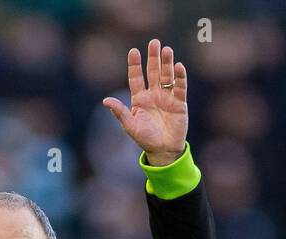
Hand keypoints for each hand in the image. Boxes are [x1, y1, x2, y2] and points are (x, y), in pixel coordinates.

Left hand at [102, 38, 187, 165]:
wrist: (163, 150)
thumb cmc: (145, 139)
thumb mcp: (130, 126)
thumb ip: (119, 112)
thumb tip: (105, 100)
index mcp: (140, 99)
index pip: (136, 78)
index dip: (135, 65)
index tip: (133, 51)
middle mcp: (153, 95)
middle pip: (153, 72)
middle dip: (153, 57)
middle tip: (154, 42)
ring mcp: (167, 97)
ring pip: (167, 76)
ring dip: (167, 63)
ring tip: (167, 49)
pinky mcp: (180, 102)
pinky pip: (180, 87)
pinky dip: (180, 77)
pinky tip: (179, 67)